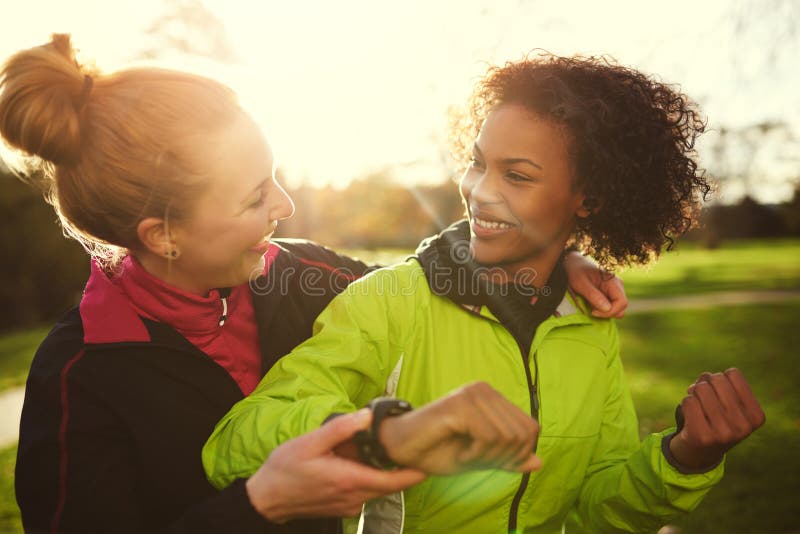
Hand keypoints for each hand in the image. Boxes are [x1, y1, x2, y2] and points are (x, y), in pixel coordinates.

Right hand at [245, 409, 425, 521]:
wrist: (266, 498)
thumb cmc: (285, 468)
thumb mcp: (311, 442)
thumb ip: (341, 428)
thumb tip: (367, 416)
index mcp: (349, 479)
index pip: (393, 482)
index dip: (414, 474)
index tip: (429, 463)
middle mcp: (353, 497)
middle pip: (388, 486)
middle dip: (402, 470)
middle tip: (410, 448)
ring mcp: (347, 506)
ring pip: (376, 490)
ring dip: (383, 474)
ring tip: (386, 452)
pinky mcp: (341, 509)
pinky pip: (363, 494)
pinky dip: (368, 480)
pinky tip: (359, 463)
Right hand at [379, 382, 541, 475]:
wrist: (401, 448)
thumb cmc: (439, 450)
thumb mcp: (480, 458)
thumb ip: (508, 458)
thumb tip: (539, 462)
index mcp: (493, 398)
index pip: (530, 428)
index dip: (519, 454)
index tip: (493, 463)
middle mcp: (485, 390)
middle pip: (522, 433)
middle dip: (504, 458)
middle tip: (477, 462)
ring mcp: (471, 394)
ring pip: (506, 436)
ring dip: (487, 457)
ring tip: (465, 456)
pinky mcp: (459, 404)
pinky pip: (487, 436)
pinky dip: (475, 455)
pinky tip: (458, 454)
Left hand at [563, 250, 626, 317]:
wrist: (573, 263)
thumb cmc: (575, 271)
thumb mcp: (580, 283)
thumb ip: (593, 295)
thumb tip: (607, 308)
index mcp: (613, 282)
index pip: (622, 303)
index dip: (610, 312)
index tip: (593, 312)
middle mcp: (618, 286)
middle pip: (621, 308)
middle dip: (607, 313)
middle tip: (590, 310)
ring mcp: (615, 290)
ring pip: (617, 309)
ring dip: (604, 312)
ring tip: (590, 306)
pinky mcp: (610, 293)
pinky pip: (611, 306)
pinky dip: (602, 309)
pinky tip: (591, 304)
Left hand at [669, 368, 765, 469]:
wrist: (699, 453)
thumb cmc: (714, 418)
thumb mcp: (726, 401)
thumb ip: (716, 382)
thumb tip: (700, 383)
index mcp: (756, 416)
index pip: (733, 373)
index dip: (721, 378)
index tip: (719, 394)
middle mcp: (743, 426)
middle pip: (716, 379)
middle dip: (705, 384)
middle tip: (704, 400)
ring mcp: (722, 433)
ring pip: (700, 388)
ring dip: (694, 394)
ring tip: (697, 408)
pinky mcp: (701, 436)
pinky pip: (688, 401)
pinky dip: (685, 403)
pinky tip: (689, 417)